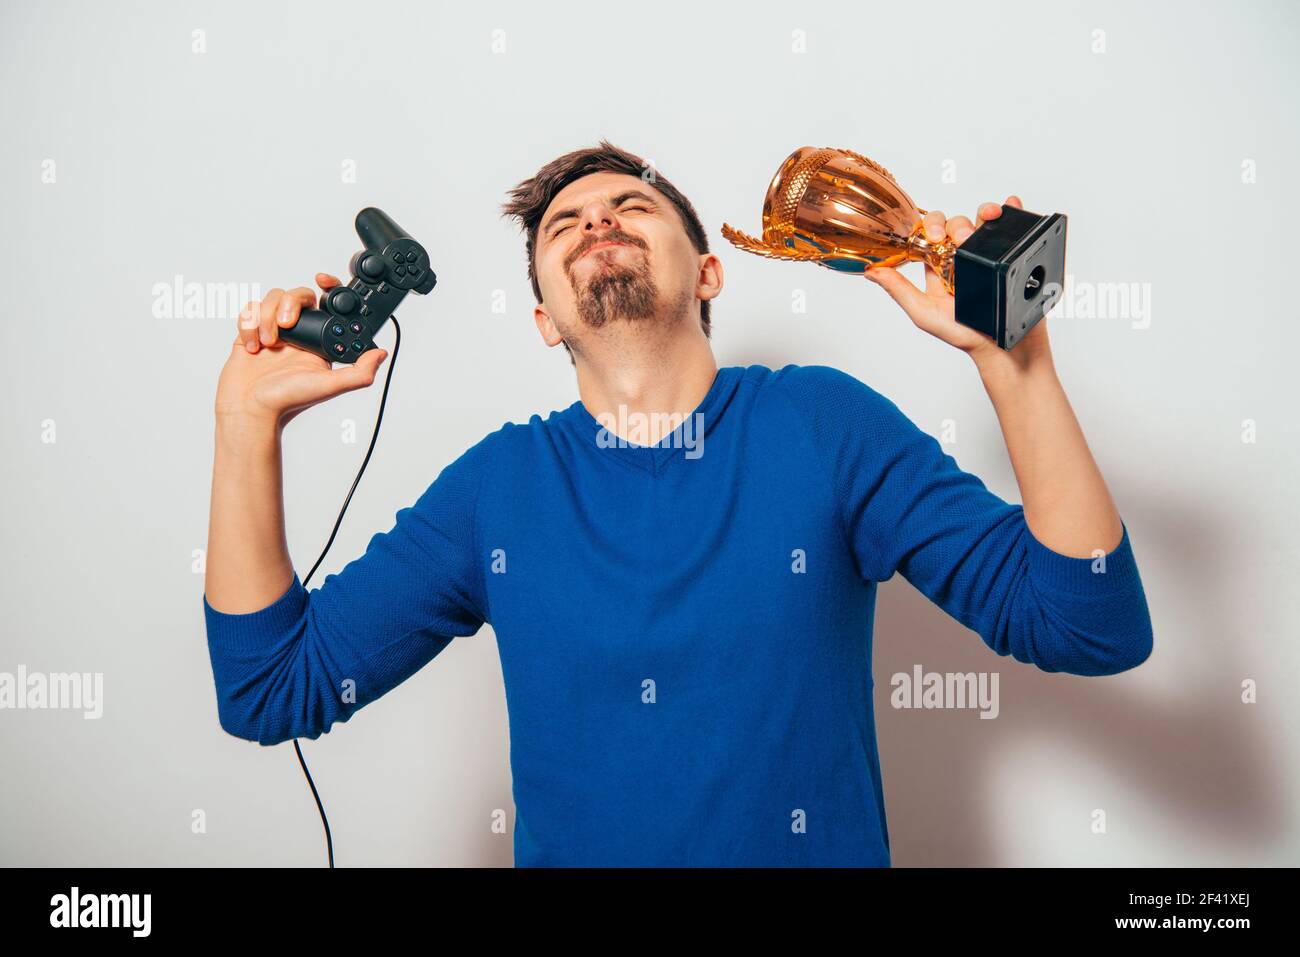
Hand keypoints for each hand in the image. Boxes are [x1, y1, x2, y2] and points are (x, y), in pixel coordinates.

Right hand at [215, 273, 388, 426]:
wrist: (249, 409)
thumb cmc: (287, 401)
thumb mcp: (329, 386)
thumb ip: (359, 372)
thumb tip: (380, 354)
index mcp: (319, 341)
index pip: (327, 305)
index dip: (328, 287)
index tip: (323, 280)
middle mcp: (299, 333)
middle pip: (298, 295)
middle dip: (291, 304)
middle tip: (287, 325)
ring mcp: (274, 331)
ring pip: (272, 298)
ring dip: (267, 317)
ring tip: (269, 344)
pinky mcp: (251, 332)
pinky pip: (250, 310)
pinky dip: (249, 324)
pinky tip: (254, 347)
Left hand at [864, 195, 1050, 367]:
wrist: (1003, 347)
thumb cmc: (964, 335)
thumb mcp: (924, 313)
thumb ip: (899, 290)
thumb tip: (871, 271)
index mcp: (938, 267)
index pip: (929, 234)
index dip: (930, 227)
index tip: (934, 237)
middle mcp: (961, 258)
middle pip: (955, 224)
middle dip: (956, 225)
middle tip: (959, 240)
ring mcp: (986, 255)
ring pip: (981, 221)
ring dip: (982, 215)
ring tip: (984, 226)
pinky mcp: (1010, 254)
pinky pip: (1011, 226)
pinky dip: (1011, 210)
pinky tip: (1009, 206)